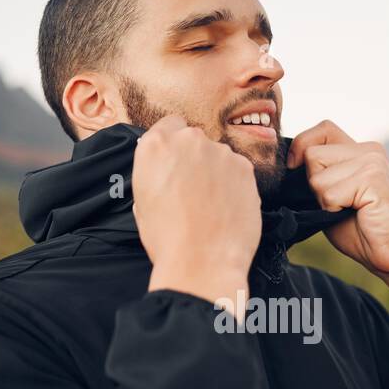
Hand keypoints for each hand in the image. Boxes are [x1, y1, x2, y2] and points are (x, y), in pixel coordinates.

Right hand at [133, 115, 261, 310]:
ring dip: (217, 172)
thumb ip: (154, 172)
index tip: (177, 163)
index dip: (174, 146)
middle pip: (195, 140)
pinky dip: (236, 184)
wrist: (202, 262)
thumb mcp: (143, 200)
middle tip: (194, 190)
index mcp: (155, 145)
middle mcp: (188, 140)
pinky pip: (239, 169)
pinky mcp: (246, 167)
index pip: (169, 125)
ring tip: (212, 205)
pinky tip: (228, 208)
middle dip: (195, 159)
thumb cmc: (167, 239)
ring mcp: (220, 151)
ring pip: (219, 155)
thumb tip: (165, 169)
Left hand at [287, 120, 388, 302]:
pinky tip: (357, 215)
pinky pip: (329, 193)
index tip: (296, 169)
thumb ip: (319, 176)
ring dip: (324, 201)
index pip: (322, 129)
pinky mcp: (373, 178)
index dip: (302, 145)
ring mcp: (373, 161)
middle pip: (312, 154)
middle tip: (339, 204)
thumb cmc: (364, 231)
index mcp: (361, 151)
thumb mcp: (333, 196)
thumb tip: (289, 165)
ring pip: (317, 176)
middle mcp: (369, 150)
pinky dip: (333, 210)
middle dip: (314, 185)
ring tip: (349, 210)